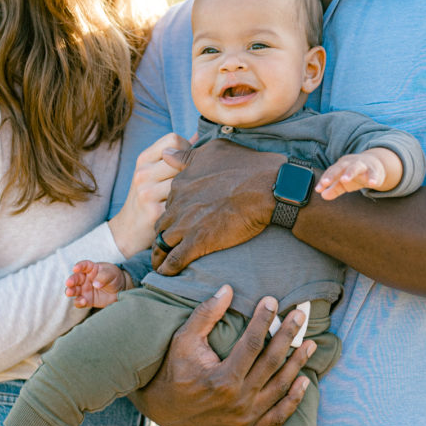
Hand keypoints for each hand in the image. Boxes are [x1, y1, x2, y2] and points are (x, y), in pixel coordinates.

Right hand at [65, 260, 128, 308]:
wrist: (120, 290)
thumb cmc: (114, 277)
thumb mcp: (112, 274)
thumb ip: (104, 277)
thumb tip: (95, 284)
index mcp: (91, 269)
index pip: (84, 266)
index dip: (79, 266)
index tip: (75, 268)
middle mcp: (85, 279)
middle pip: (76, 278)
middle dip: (71, 280)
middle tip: (68, 283)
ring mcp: (85, 290)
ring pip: (74, 290)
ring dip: (70, 291)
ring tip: (69, 292)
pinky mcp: (87, 300)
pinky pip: (80, 302)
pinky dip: (79, 302)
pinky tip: (83, 301)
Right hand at [109, 132, 190, 257]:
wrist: (128, 230)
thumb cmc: (147, 197)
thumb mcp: (153, 171)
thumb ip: (176, 154)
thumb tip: (201, 135)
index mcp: (143, 159)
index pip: (173, 139)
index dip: (187, 149)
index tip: (188, 163)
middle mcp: (143, 173)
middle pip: (182, 160)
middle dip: (193, 171)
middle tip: (196, 182)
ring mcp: (147, 193)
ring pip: (184, 181)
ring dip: (193, 189)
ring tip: (193, 196)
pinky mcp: (155, 213)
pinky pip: (182, 203)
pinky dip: (189, 206)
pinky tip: (189, 210)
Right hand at [129, 286, 314, 425]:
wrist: (166, 409)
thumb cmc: (175, 369)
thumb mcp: (184, 339)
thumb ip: (206, 314)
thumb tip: (227, 289)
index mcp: (221, 379)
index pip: (252, 344)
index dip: (264, 320)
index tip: (272, 301)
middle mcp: (237, 401)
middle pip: (271, 363)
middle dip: (288, 336)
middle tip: (300, 316)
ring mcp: (244, 419)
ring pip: (279, 388)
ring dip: (297, 364)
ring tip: (310, 343)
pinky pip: (278, 416)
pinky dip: (293, 399)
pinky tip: (304, 380)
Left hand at [151, 139, 282, 275]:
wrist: (267, 187)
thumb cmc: (246, 166)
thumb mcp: (213, 151)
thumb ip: (187, 155)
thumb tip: (168, 153)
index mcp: (181, 183)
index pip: (167, 202)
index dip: (170, 212)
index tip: (173, 221)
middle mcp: (178, 204)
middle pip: (161, 224)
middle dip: (160, 235)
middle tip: (163, 245)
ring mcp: (186, 224)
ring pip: (162, 243)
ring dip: (159, 255)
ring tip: (159, 264)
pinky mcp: (198, 242)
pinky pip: (175, 260)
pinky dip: (167, 269)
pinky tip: (166, 275)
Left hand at [314, 147, 401, 198]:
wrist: (376, 164)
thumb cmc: (355, 174)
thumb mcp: (344, 182)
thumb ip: (334, 188)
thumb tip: (323, 195)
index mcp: (341, 165)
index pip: (331, 171)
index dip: (325, 179)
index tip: (318, 189)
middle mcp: (350, 163)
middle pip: (340, 167)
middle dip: (333, 174)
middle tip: (326, 182)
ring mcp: (363, 166)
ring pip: (355, 167)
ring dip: (349, 173)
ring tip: (344, 180)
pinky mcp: (374, 170)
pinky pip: (373, 174)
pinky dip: (373, 178)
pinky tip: (372, 184)